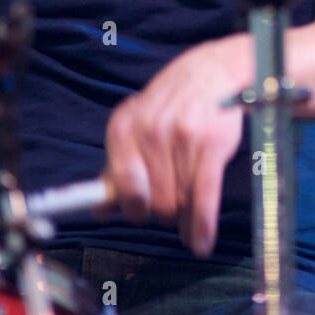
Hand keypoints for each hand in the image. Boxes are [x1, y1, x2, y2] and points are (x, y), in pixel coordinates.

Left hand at [101, 33, 251, 256]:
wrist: (215, 71)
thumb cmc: (173, 103)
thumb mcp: (138, 125)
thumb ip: (119, 168)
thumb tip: (99, 211)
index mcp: (125, 127)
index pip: (121, 185)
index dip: (132, 206)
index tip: (139, 214)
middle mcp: (151, 130)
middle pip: (154, 200)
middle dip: (163, 213)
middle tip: (172, 208)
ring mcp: (183, 137)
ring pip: (179, 202)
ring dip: (185, 220)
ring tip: (189, 221)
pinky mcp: (213, 144)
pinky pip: (204, 198)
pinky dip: (202, 226)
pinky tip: (201, 243)